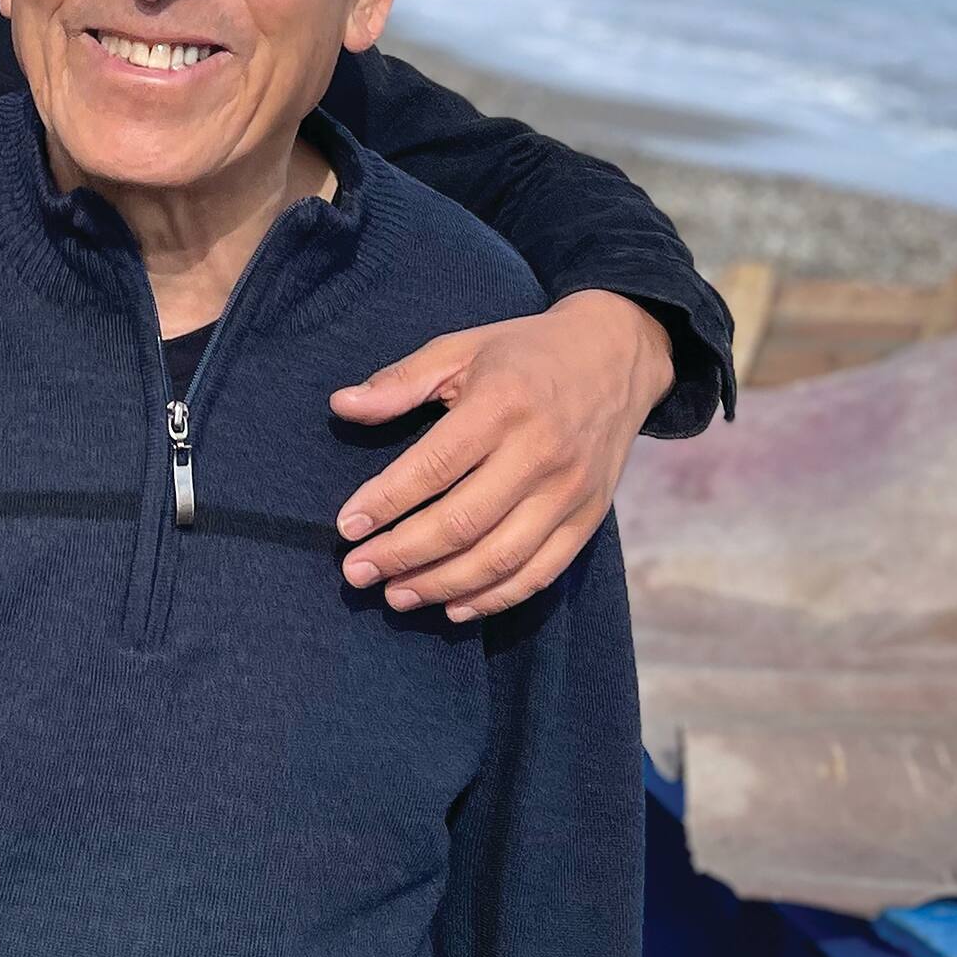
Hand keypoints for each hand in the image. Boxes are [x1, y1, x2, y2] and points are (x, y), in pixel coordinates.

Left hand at [329, 290, 674, 619]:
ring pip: (499, 558)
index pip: (434, 466)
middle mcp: (539, 452)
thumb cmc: (524, 353)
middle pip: (463, 522)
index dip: (386, 501)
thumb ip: (401, 382)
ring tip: (394, 595)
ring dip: (440, 585)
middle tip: (356, 572)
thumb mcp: (461, 349)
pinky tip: (453, 608)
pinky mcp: (588, 518)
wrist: (616, 355)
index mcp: (502, 404)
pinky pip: (539, 573)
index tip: (346, 527)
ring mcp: (569, 491)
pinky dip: (494, 599)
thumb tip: (341, 405)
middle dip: (401, 555)